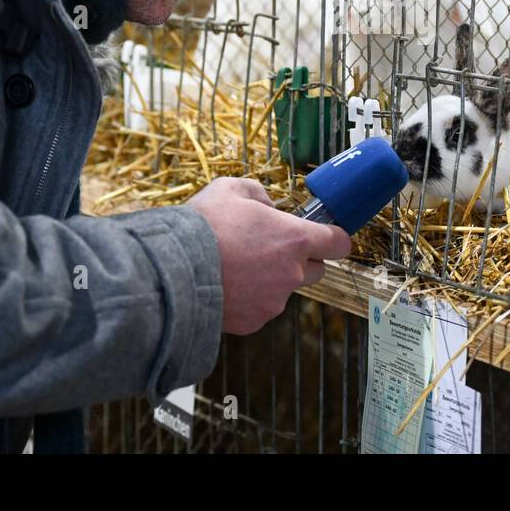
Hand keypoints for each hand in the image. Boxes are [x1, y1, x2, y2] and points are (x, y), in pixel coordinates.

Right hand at [187, 177, 352, 334]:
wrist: (170, 270)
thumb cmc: (202, 225)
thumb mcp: (230, 189)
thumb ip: (259, 194)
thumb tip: (268, 208)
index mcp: (294, 239)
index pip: (338, 243)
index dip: (333, 238)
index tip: (326, 236)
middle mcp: (291, 274)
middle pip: (315, 270)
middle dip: (300, 260)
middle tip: (270, 249)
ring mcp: (273, 302)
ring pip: (283, 290)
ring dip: (270, 280)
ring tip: (236, 268)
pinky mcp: (253, 322)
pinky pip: (260, 309)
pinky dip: (249, 300)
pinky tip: (225, 286)